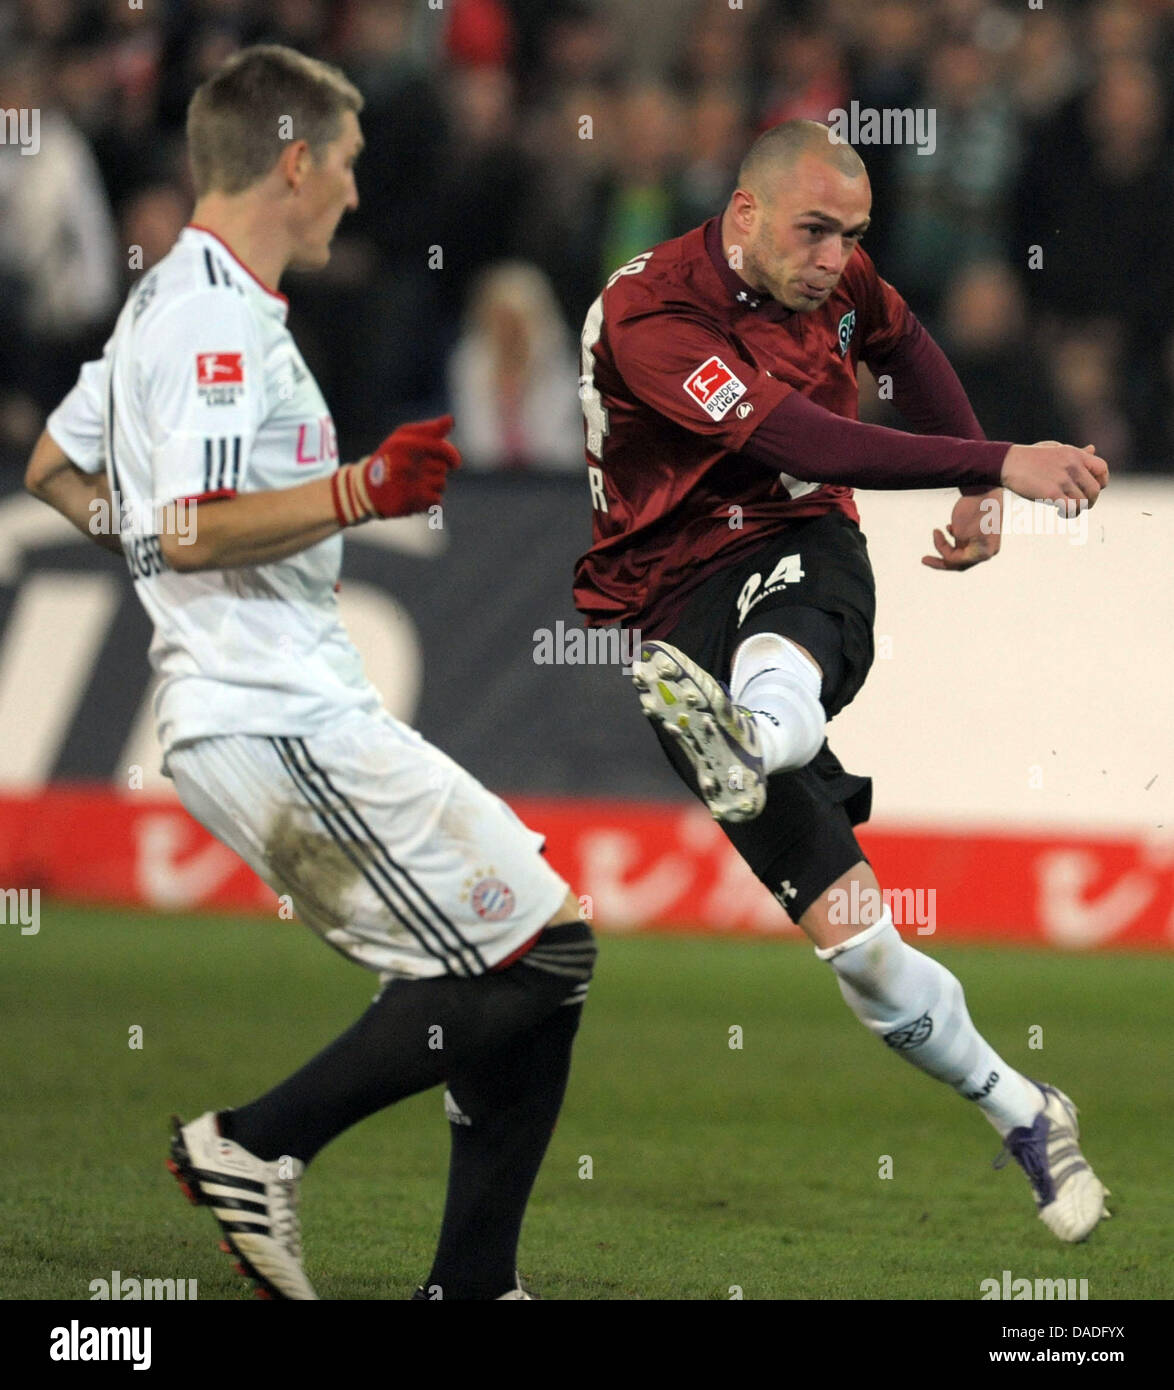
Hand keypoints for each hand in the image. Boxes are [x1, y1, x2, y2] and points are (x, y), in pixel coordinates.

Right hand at [331, 415, 459, 525]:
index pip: (440, 448)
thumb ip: (429, 429)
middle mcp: (405, 463)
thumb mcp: (404, 437)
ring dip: (434, 487)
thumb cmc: (391, 457)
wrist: (367, 487)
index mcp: (404, 444)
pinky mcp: (408, 502)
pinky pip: (436, 502)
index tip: (455, 464)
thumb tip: (450, 419)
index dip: (452, 456)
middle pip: (442, 469)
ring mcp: (407, 484)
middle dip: (436, 472)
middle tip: (419, 474)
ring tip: (416, 485)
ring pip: (440, 485)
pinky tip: (417, 497)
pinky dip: (430, 501)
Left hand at [922, 489, 1002, 570]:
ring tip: (937, 533)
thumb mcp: (959, 531)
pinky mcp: (984, 535)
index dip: (941, 549)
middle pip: (960, 562)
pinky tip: (948, 527)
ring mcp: (987, 543)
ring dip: (948, 546)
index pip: (956, 560)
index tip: (935, 531)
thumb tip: (950, 559)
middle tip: (924, 560)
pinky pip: (967, 543)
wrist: (986, 487)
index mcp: (983, 553)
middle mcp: (988, 551)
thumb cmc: (973, 509)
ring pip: (962, 552)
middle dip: (942, 559)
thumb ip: (953, 550)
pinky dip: (956, 538)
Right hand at [999, 441, 1107, 515]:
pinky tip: (1059, 512)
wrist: (1006, 462)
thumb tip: (1092, 449)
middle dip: (1090, 501)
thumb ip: (1075, 452)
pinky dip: (1068, 514)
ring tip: (1066, 509)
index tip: (1089, 489)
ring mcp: (1062, 479)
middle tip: (1079, 505)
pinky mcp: (1051, 493)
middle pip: (1095, 490)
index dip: (1101, 482)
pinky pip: (1070, 509)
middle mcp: (1072, 465)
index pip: (1102, 469)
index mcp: (1074, 454)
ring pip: (1083, 502)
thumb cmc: (1030, 456)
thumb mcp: (1055, 448)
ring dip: (1077, 509)